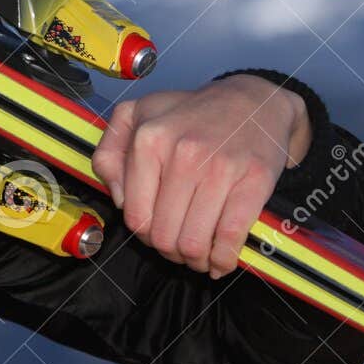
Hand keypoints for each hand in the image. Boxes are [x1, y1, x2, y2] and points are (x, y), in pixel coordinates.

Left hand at [91, 75, 310, 277]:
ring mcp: (220, 167)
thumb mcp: (135, 117)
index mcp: (148, 140)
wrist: (253, 101)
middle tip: (177, 249)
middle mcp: (182, 153)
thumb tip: (119, 200)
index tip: (154, 236)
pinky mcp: (254, 180)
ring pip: (195, 242)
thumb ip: (109, 156)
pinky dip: (223, 259)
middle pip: (165, 234)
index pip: (136, 215)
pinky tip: (220, 261)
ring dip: (194, 260)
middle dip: (169, 252)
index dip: (144, 236)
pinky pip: (231, 235)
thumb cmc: (189, 115)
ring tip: (197, 257)